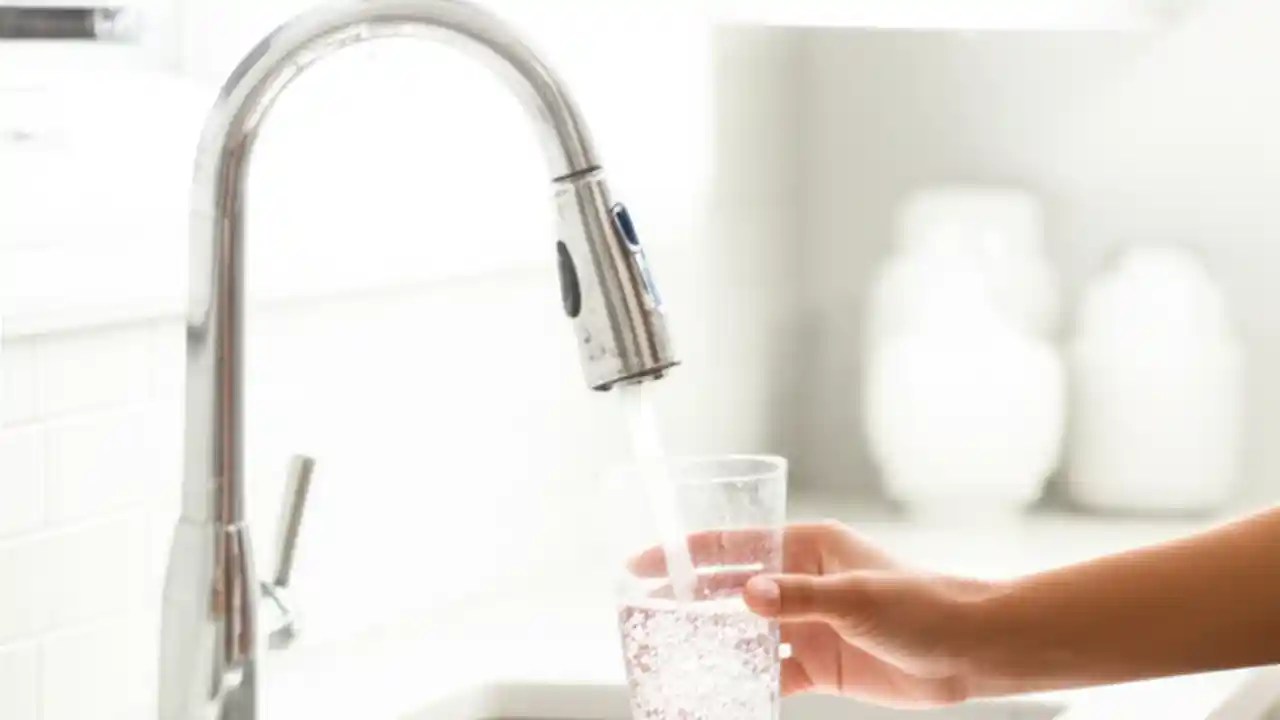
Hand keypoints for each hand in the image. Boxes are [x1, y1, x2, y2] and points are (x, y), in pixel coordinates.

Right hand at [630, 522, 999, 707]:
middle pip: (731, 589)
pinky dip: (747, 681)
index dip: (686, 552)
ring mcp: (808, 624)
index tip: (644, 562)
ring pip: (746, 633)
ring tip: (670, 654)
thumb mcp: (856, 596)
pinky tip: (718, 691)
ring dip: (713, 642)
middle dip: (688, 599)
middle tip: (643, 613)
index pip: (734, 545)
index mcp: (808, 547)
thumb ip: (799, 596)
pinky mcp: (820, 663)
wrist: (969, 650)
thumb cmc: (922, 604)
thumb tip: (744, 594)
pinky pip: (771, 672)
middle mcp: (802, 582)